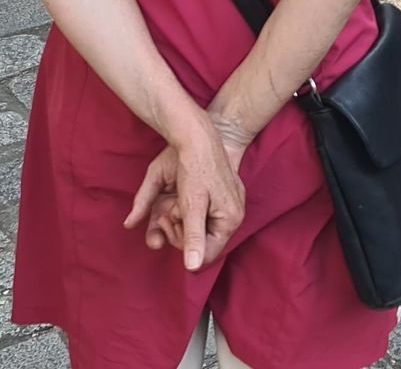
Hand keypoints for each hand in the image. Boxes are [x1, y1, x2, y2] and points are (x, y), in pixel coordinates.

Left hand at [123, 111, 246, 270]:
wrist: (198, 131)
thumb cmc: (195, 166)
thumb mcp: (191, 203)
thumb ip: (192, 236)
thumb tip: (192, 267)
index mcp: (229, 220)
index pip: (206, 254)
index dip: (184, 244)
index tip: (171, 224)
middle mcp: (231, 215)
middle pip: (199, 240)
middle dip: (178, 228)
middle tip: (169, 208)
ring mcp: (224, 203)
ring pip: (194, 226)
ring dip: (177, 218)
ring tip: (170, 201)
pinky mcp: (216, 194)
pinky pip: (196, 212)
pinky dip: (182, 208)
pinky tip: (176, 195)